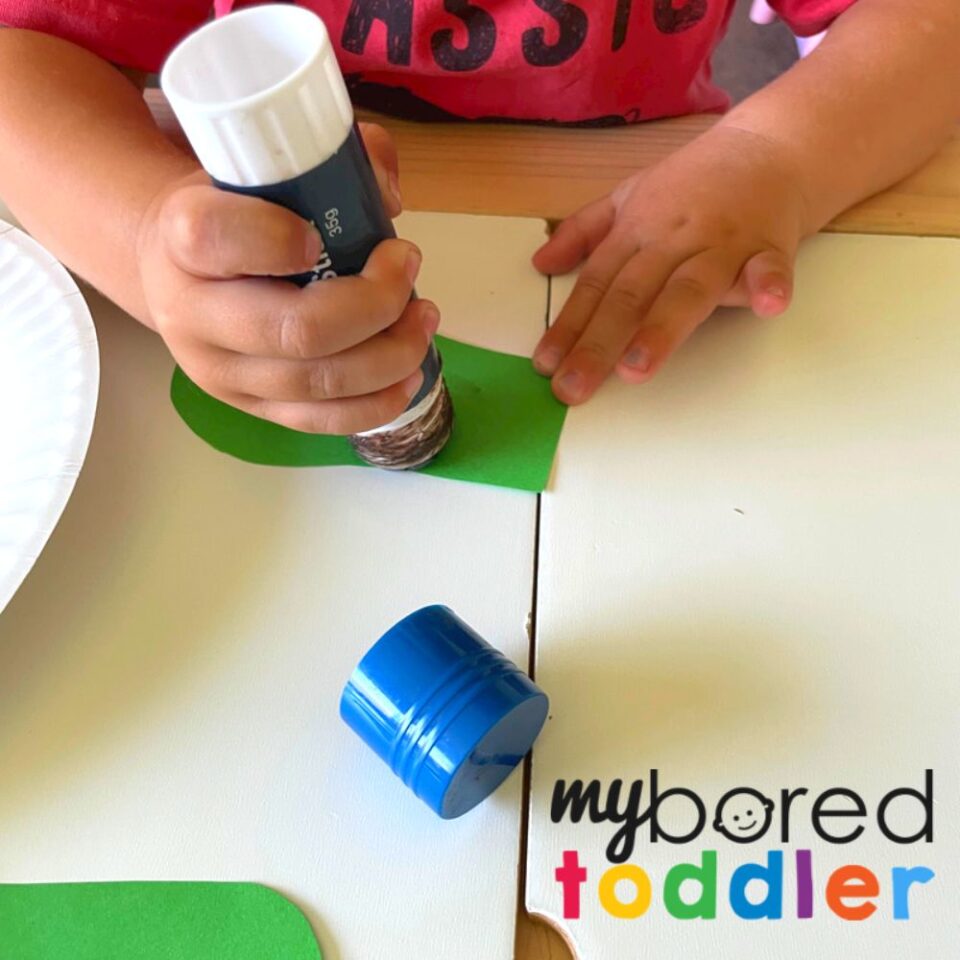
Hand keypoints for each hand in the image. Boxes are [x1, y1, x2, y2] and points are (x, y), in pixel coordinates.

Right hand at [137, 123, 438, 433]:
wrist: (175, 272)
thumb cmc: (235, 211)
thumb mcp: (263, 168)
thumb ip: (333, 155)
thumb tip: (389, 197)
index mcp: (182, 237)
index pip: (214, 237)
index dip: (278, 237)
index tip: (323, 230)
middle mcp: (192, 314)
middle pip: (296, 330)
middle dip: (376, 305)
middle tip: (408, 269)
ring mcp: (220, 372)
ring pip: (318, 382)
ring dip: (392, 354)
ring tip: (423, 318)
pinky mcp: (249, 408)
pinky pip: (320, 421)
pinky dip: (378, 403)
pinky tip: (409, 374)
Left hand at [531, 125, 809, 403]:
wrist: (770, 146)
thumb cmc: (695, 183)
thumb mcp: (628, 196)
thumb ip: (584, 232)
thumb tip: (541, 263)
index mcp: (636, 231)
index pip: (595, 285)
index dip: (568, 326)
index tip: (545, 365)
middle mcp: (673, 240)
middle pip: (630, 296)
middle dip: (598, 344)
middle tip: (573, 388)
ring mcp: (721, 244)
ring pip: (687, 290)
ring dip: (661, 328)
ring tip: (635, 369)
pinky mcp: (770, 246)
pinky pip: (769, 268)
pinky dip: (769, 285)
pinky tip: (767, 305)